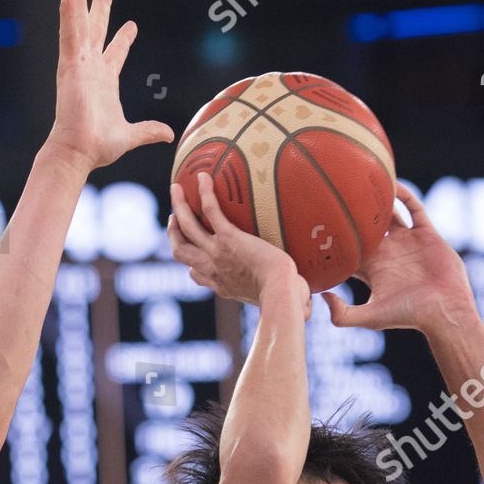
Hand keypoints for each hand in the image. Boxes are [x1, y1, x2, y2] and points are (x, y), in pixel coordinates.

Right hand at [47, 0, 173, 172]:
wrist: (80, 152)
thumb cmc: (98, 147)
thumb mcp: (130, 136)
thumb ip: (148, 131)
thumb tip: (169, 134)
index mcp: (106, 82)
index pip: (116, 53)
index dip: (123, 38)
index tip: (131, 25)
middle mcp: (91, 69)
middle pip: (96, 28)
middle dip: (99, 5)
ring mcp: (79, 64)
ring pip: (79, 23)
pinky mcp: (70, 66)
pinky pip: (68, 33)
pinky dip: (67, 13)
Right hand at [169, 171, 310, 317]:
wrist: (279, 290)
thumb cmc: (285, 298)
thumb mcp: (278, 300)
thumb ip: (287, 297)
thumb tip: (310, 306)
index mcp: (223, 286)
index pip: (198, 276)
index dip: (192, 267)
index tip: (194, 260)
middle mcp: (213, 269)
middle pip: (180, 252)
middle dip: (173, 234)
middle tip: (175, 218)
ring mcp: (217, 253)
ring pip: (186, 228)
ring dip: (179, 207)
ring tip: (177, 188)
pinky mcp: (228, 238)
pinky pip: (210, 211)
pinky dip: (204, 193)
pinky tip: (203, 177)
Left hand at [321, 182, 474, 334]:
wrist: (444, 310)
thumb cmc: (408, 316)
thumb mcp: (370, 318)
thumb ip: (343, 315)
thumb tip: (322, 296)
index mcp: (371, 269)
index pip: (348, 248)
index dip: (335, 238)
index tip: (319, 224)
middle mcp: (387, 252)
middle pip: (366, 226)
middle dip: (354, 212)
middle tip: (337, 193)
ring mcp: (406, 241)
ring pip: (389, 214)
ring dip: (379, 199)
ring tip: (364, 181)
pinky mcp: (426, 234)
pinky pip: (414, 208)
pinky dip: (405, 195)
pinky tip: (393, 183)